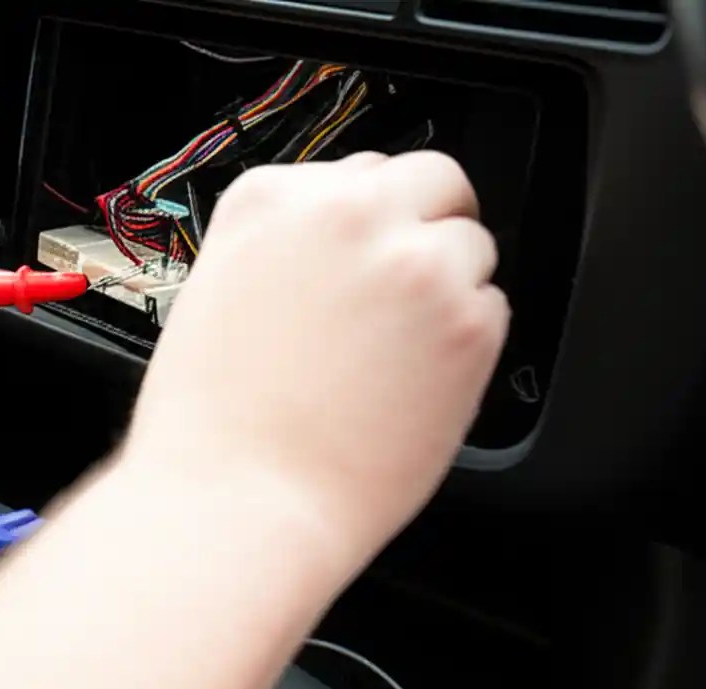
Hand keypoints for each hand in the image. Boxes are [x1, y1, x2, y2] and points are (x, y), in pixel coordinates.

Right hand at [124, 151, 508, 548]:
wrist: (240, 500)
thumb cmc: (212, 423)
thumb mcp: (220, 293)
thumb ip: (286, 247)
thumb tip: (338, 248)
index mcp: (271, 199)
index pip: (358, 170)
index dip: (368, 218)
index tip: (365, 253)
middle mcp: (347, 213)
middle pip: (432, 178)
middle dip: (428, 224)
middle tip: (410, 284)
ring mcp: (415, 263)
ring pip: (471, 245)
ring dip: (448, 287)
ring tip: (397, 352)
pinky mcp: (469, 322)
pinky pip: (492, 307)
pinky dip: (465, 341)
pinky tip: (413, 381)